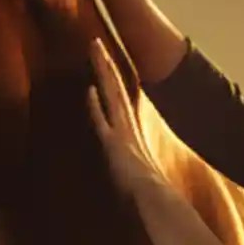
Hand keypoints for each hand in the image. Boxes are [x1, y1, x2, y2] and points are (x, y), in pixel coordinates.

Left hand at [87, 38, 163, 195]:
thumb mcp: (135, 171)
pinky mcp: (116, 144)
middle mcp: (128, 126)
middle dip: (105, 65)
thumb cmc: (147, 191)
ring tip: (94, 49)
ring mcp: (123, 132)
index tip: (102, 60)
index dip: (110, 78)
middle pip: (115, 87)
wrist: (155, 203)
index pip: (119, 98)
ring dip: (102, 72)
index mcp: (131, 131)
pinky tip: (88, 90)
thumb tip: (129, 166)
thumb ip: (130, 162)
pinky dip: (96, 105)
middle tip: (95, 41)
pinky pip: (104, 120)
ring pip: (111, 94)